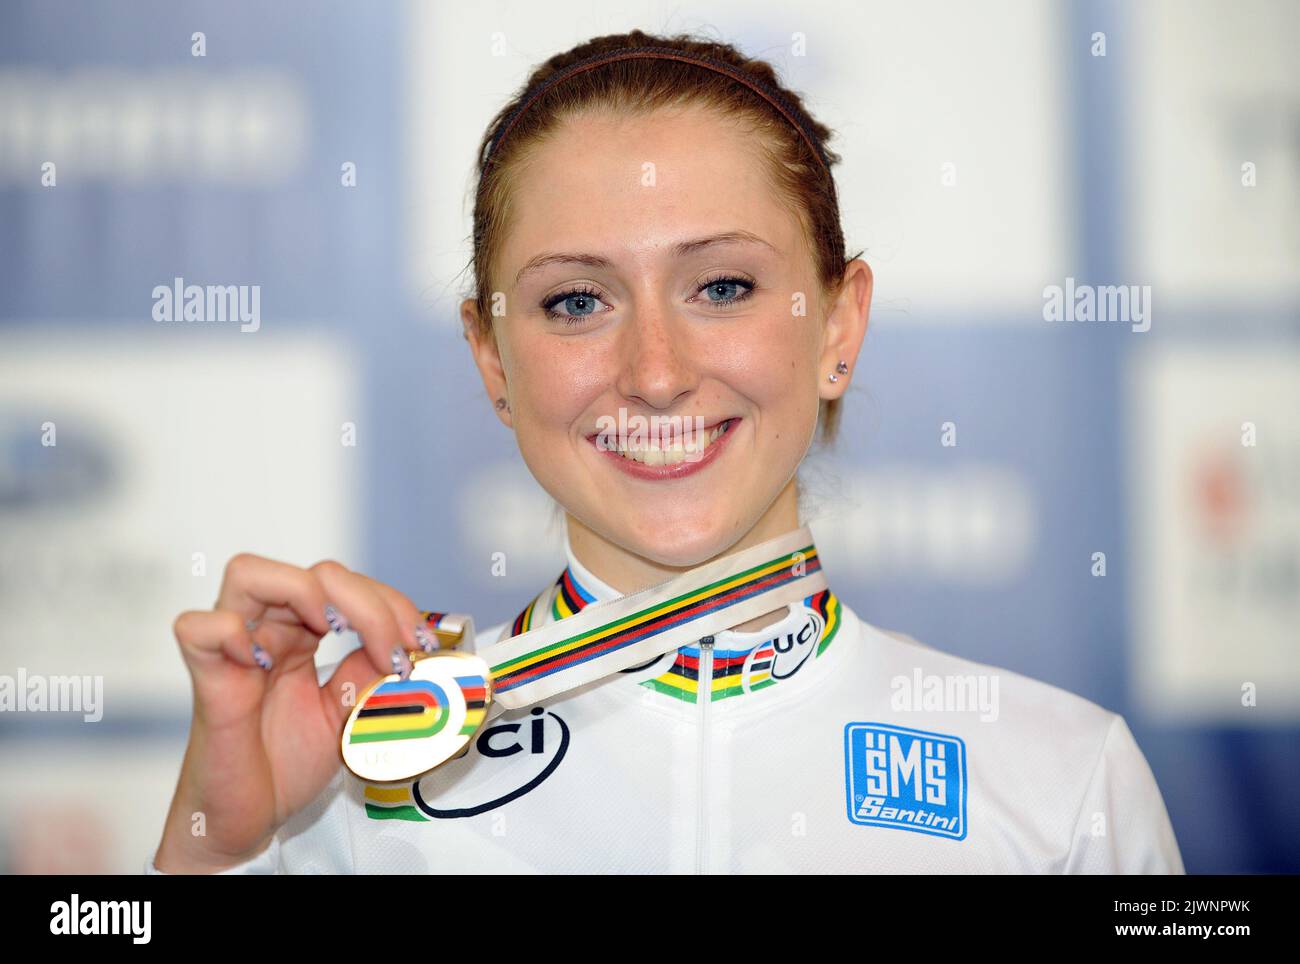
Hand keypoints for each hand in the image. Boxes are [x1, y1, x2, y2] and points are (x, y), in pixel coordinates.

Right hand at [153, 554, 429, 872]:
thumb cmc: (285, 764)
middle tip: (394, 649)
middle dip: (368, 601)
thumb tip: (408, 646)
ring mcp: (234, 651)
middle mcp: (268, 632)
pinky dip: (231, 630)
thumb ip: (371, 674)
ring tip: (333, 631)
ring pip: (248, 574)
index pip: (346, 586)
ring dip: (304, 591)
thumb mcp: (348, 714)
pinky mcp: (208, 681)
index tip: (419, 644)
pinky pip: (197, 628)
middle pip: (314, 574)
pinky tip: (265, 660)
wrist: (247, 820)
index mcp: (300, 634)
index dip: (389, 605)